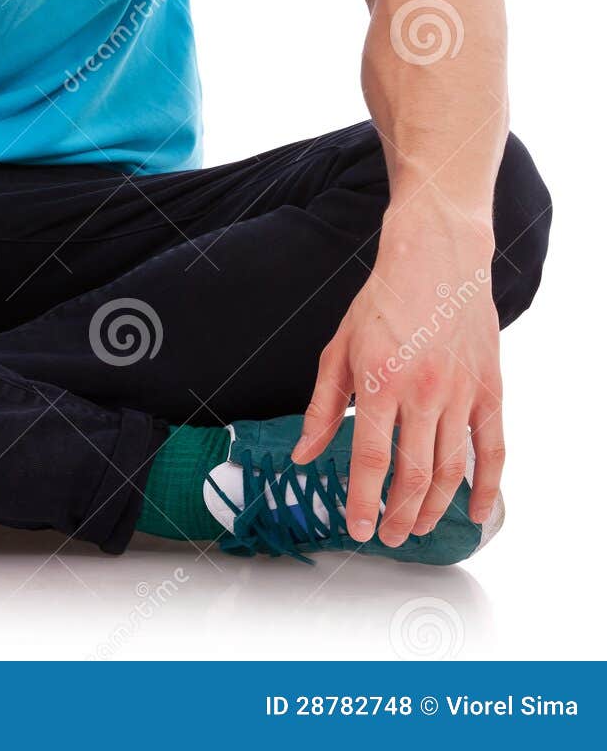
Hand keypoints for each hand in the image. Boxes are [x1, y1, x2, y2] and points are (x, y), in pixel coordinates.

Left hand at [292, 206, 503, 545]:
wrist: (436, 259)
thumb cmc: (383, 302)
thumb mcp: (339, 349)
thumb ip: (322, 406)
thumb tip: (303, 453)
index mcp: (380, 380)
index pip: (371, 458)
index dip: (363, 500)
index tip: (358, 529)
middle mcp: (424, 391)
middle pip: (414, 473)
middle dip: (400, 515)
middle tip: (390, 537)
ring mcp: (461, 392)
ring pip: (452, 469)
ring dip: (435, 508)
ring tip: (419, 528)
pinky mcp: (490, 390)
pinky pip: (493, 450)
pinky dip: (487, 487)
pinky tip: (473, 512)